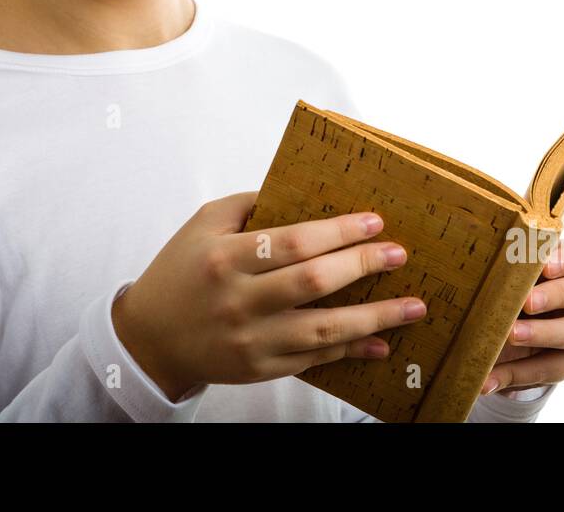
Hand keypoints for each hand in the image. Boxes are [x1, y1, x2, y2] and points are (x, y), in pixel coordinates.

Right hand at [112, 194, 424, 401]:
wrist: (150, 338)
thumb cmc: (181, 270)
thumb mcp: (204, 223)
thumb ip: (251, 205)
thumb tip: (305, 194)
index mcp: (225, 257)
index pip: (293, 241)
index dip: (338, 232)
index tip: (375, 222)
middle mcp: (239, 300)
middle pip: (313, 282)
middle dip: (363, 266)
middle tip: (400, 254)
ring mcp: (251, 339)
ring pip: (323, 330)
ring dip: (374, 317)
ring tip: (414, 305)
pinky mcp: (260, 369)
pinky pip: (314, 361)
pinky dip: (351, 352)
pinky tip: (381, 343)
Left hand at [481, 237, 563, 398]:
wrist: (495, 330)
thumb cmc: (499, 284)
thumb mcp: (498, 272)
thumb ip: (498, 263)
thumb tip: (472, 254)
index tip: (545, 266)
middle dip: (560, 294)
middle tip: (527, 303)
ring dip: (544, 333)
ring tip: (511, 335)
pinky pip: (553, 368)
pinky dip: (517, 373)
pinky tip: (487, 379)